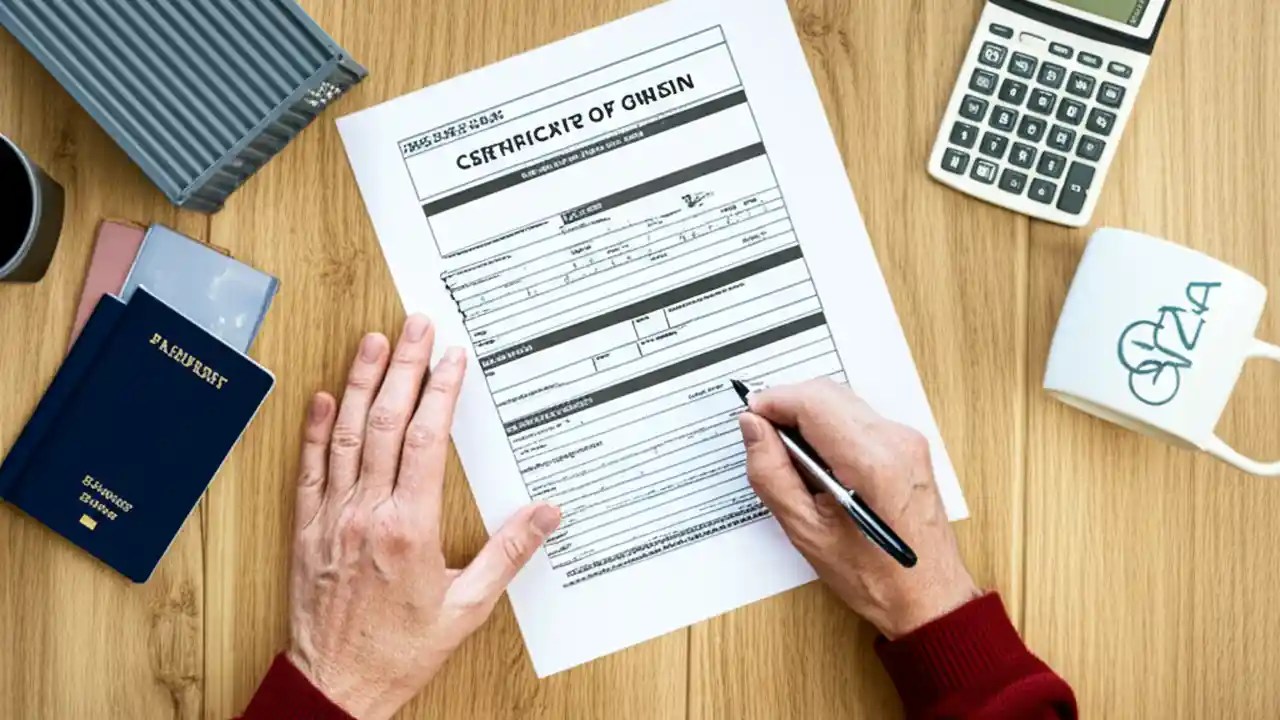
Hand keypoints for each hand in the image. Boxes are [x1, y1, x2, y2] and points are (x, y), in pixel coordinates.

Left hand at [286, 315, 561, 719]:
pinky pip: (308, 468)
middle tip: (416, 326)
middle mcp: (366, 513)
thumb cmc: (400, 651)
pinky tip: (321, 397)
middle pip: (385, 423)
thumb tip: (545, 515)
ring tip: (373, 343)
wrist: (336, 686)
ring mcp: (331, 518)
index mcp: (409, 528)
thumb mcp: (467, 609)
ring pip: (344, 435)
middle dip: (404, 368)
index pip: (425, 441)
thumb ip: (507, 555)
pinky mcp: (306, 530)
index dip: (440, 393)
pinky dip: (314, 429)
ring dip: (358, 383)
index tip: (452, 359)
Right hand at [737, 379, 978, 638]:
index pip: (811, 401)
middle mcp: (894, 441)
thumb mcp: (806, 530)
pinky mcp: (910, 446)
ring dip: (808, 416)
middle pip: (826, 393)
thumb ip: (771, 473)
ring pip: (842, 401)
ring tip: (792, 458)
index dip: (772, 402)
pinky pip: (859, 417)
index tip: (749, 419)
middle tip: (764, 440)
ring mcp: (907, 440)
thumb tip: (752, 428)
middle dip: (787, 406)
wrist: (929, 596)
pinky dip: (830, 427)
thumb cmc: (874, 576)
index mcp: (870, 462)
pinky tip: (820, 463)